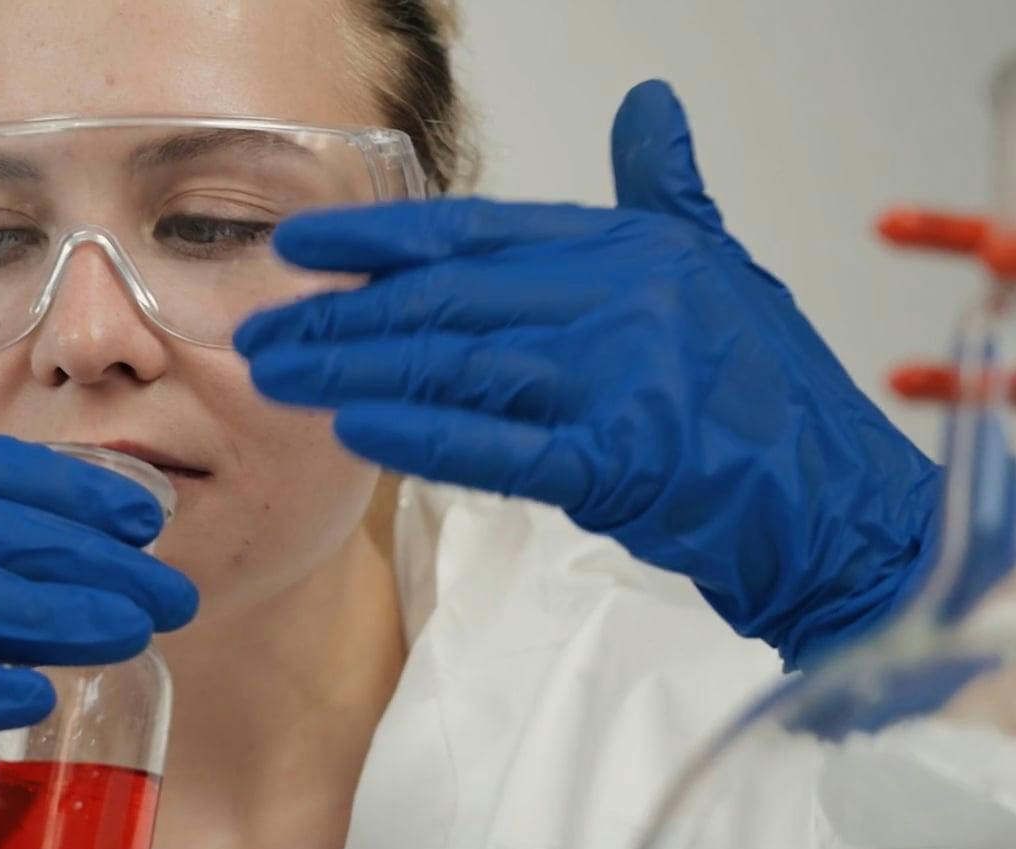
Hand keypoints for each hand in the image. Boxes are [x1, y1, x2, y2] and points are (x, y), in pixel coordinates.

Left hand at [236, 80, 939, 667]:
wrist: (834, 500)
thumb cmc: (768, 390)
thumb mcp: (718, 266)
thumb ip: (663, 189)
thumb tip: (651, 105)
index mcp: (624, 249)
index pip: (471, 230)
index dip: (375, 236)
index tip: (298, 246)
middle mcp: (613, 301)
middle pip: (440, 298)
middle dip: (338, 314)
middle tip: (257, 330)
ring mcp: (613, 380)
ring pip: (451, 364)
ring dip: (353, 370)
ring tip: (276, 377)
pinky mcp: (614, 461)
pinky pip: (495, 444)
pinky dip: (421, 435)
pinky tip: (355, 427)